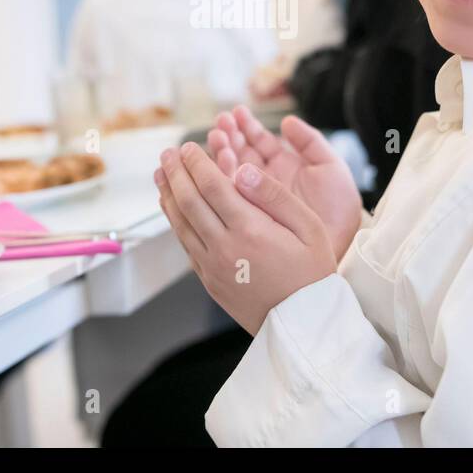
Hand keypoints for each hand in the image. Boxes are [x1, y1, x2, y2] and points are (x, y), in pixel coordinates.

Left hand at [155, 142, 336, 335]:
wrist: (303, 324)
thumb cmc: (311, 274)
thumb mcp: (309, 227)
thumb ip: (275, 194)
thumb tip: (242, 169)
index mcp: (250, 229)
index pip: (212, 186)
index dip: (196, 163)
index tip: (189, 147)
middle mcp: (225, 247)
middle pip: (189, 201)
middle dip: (176, 173)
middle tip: (167, 154)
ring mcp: (213, 266)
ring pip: (180, 223)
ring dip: (167, 195)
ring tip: (160, 174)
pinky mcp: (209, 280)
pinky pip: (185, 244)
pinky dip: (175, 221)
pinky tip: (173, 209)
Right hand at [207, 106, 361, 260]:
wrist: (340, 246)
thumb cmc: (340, 208)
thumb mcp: (330, 168)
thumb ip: (310, 142)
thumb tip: (287, 121)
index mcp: (284, 167)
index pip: (259, 142)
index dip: (246, 127)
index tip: (235, 113)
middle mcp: (266, 181)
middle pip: (240, 153)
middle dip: (228, 136)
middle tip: (220, 123)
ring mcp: (255, 198)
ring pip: (230, 171)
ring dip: (221, 153)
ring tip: (216, 137)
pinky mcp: (248, 216)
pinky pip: (228, 195)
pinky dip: (219, 179)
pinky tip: (214, 163)